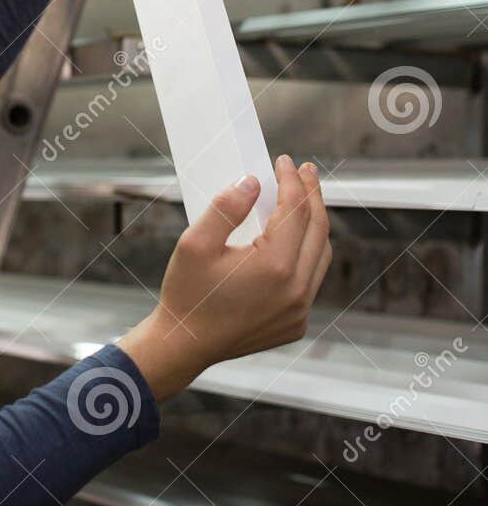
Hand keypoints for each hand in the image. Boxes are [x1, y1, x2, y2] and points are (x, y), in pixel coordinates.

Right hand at [117, 157, 330, 400]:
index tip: (284, 161)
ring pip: (321, 255)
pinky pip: (312, 279)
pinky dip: (308, 252)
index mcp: (274, 266)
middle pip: (318, 229)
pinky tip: (294, 240)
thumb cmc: (186, 294)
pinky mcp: (295, 323)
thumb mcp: (195, 243)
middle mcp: (295, 290)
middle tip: (306, 170)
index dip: (292, 181)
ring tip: (304, 200)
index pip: (296, 210)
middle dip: (313, 195)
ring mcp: (299, 310)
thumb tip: (253, 183)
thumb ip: (226, 207)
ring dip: (315, 223)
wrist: (184, 344)